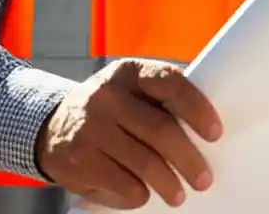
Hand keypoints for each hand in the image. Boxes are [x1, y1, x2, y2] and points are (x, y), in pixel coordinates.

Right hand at [35, 58, 223, 208]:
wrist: (52, 125)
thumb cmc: (113, 109)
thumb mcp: (133, 91)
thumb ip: (163, 101)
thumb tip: (208, 133)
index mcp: (130, 72)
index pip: (171, 84)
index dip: (198, 109)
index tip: (216, 134)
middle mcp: (108, 95)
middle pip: (160, 129)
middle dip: (188, 159)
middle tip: (204, 179)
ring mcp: (90, 126)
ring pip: (143, 161)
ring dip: (168, 183)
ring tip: (179, 194)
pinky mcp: (77, 159)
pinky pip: (120, 182)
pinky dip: (138, 194)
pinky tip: (145, 195)